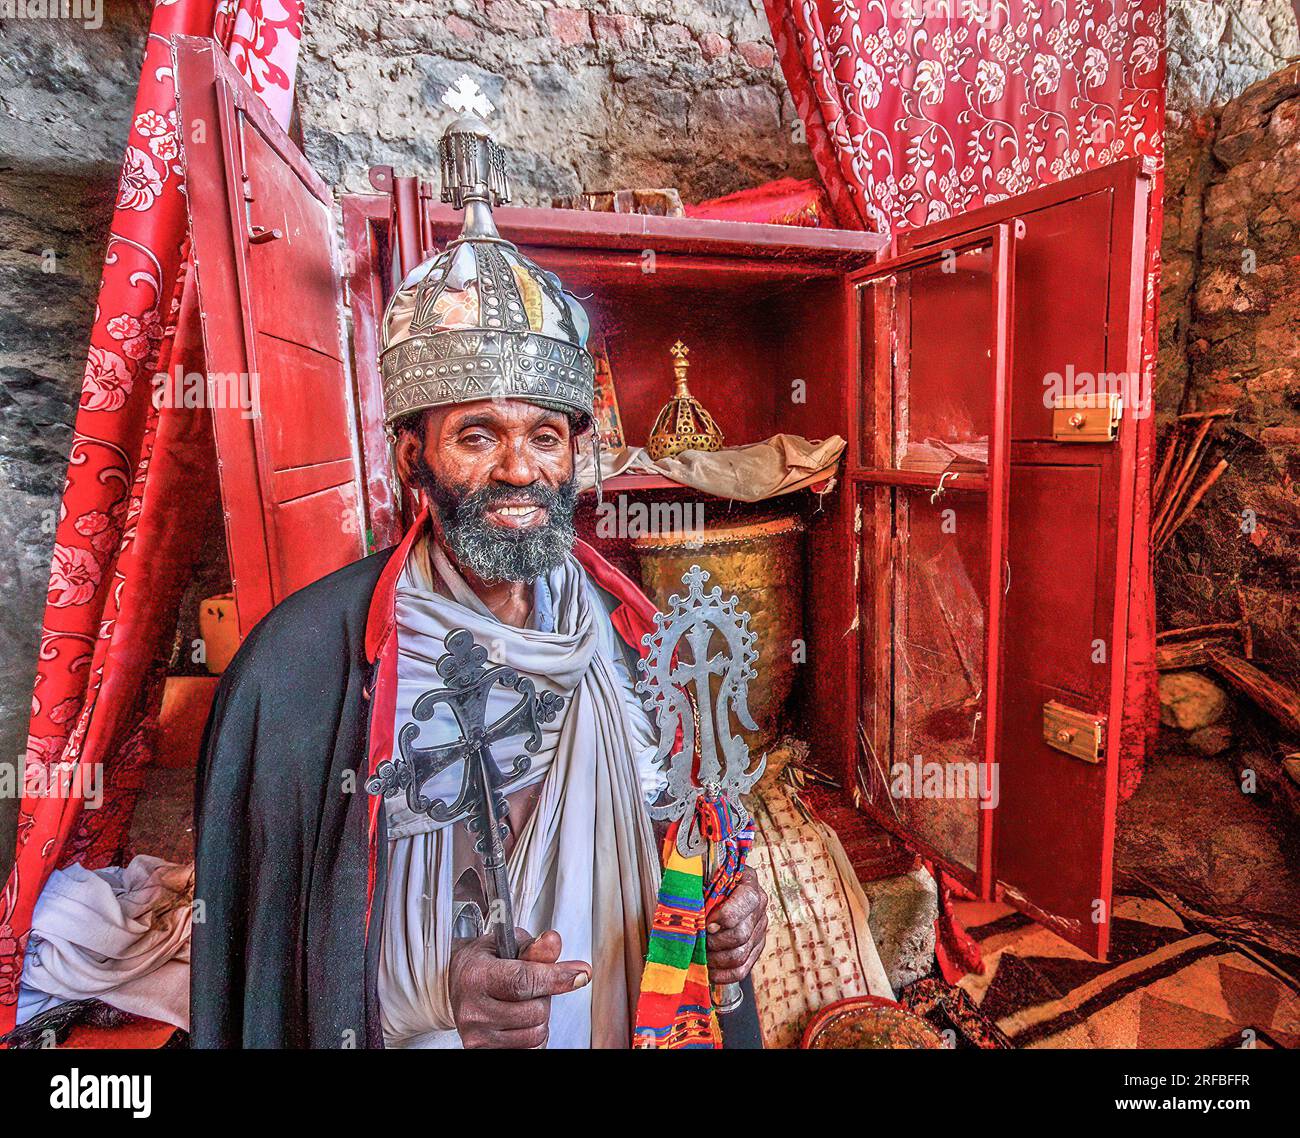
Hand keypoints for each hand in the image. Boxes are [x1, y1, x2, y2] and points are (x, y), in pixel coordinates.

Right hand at [448, 928, 590, 1048]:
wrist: (454, 983)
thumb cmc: (485, 960)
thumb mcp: (507, 944)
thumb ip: (534, 947)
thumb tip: (553, 941)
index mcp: (477, 975)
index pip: (523, 981)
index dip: (557, 978)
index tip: (581, 973)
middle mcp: (473, 1009)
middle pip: (535, 1011)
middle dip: (545, 997)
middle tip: (532, 986)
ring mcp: (477, 1035)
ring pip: (536, 1034)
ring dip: (540, 1018)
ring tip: (524, 1002)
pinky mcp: (482, 1051)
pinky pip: (529, 1049)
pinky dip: (534, 1036)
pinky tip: (522, 1021)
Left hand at [705, 867, 767, 986]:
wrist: (712, 884)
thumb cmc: (703, 877)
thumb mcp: (700, 871)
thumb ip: (696, 877)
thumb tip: (687, 894)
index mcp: (748, 881)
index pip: (747, 900)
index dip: (726, 916)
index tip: (706, 923)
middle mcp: (759, 905)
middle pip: (741, 934)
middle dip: (714, 942)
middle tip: (698, 941)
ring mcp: (759, 928)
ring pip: (741, 954)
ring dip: (716, 959)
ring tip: (700, 955)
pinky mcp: (755, 946)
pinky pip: (743, 969)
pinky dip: (724, 974)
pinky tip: (709, 971)